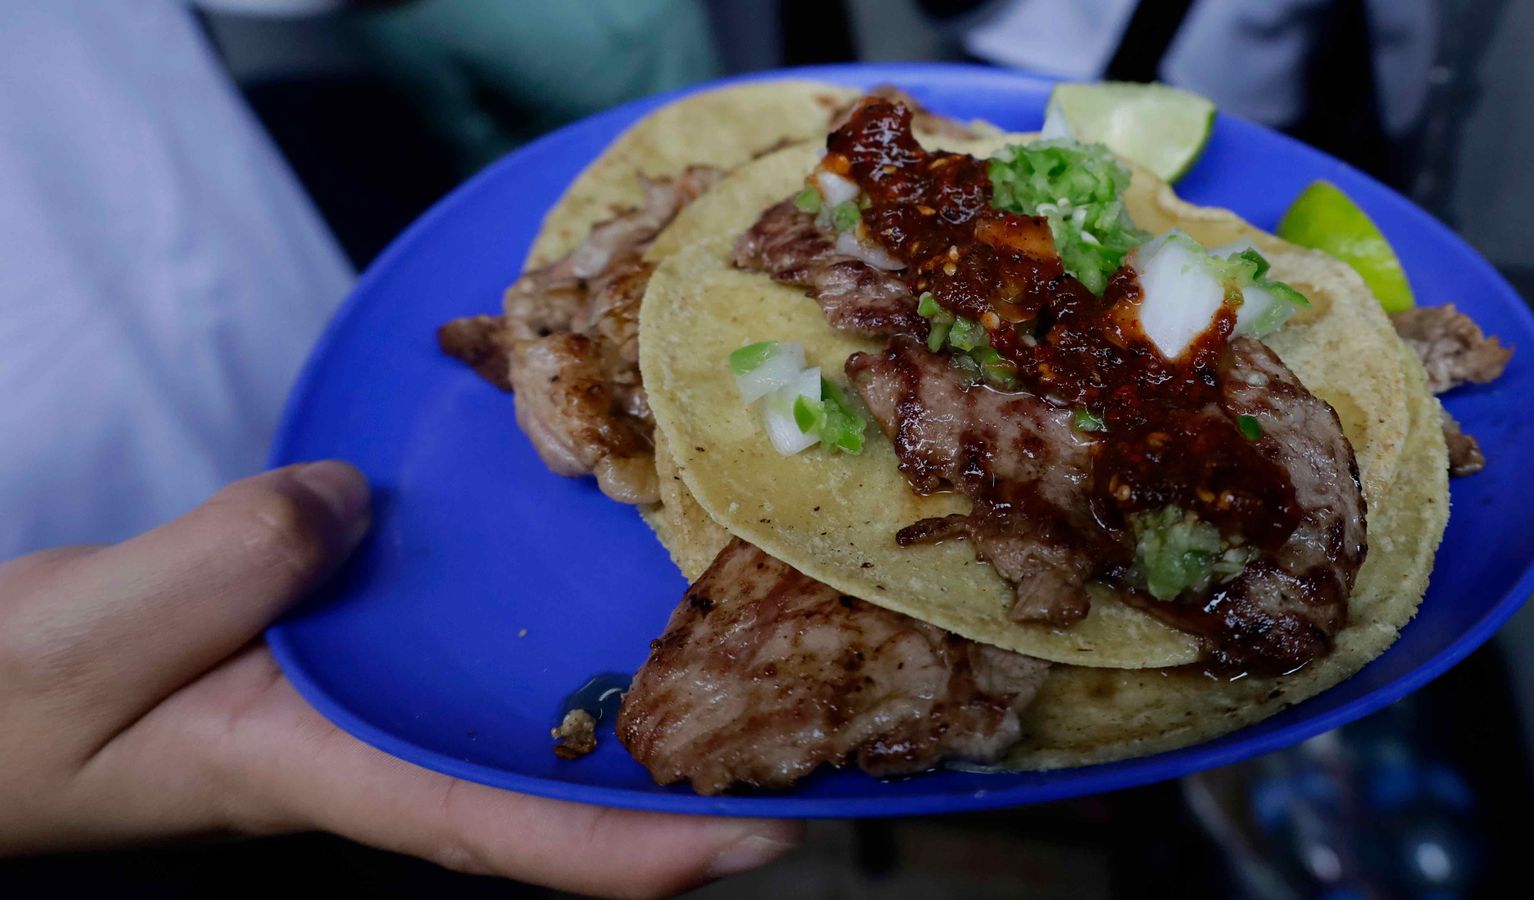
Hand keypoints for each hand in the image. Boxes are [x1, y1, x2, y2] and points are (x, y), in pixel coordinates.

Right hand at [0, 462, 798, 896]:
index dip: (645, 849)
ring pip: (526, 713)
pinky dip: (544, 614)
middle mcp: (373, 742)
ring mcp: (364, 694)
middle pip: (560, 783)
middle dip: (682, 774)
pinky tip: (594, 555)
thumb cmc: (3, 710)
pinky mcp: (340, 641)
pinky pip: (464, 636)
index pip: (511, 835)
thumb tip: (347, 506)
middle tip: (815, 727)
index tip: (769, 835)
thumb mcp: (92, 640)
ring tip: (749, 642)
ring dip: (638, 698)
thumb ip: (224, 566)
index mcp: (324, 775)